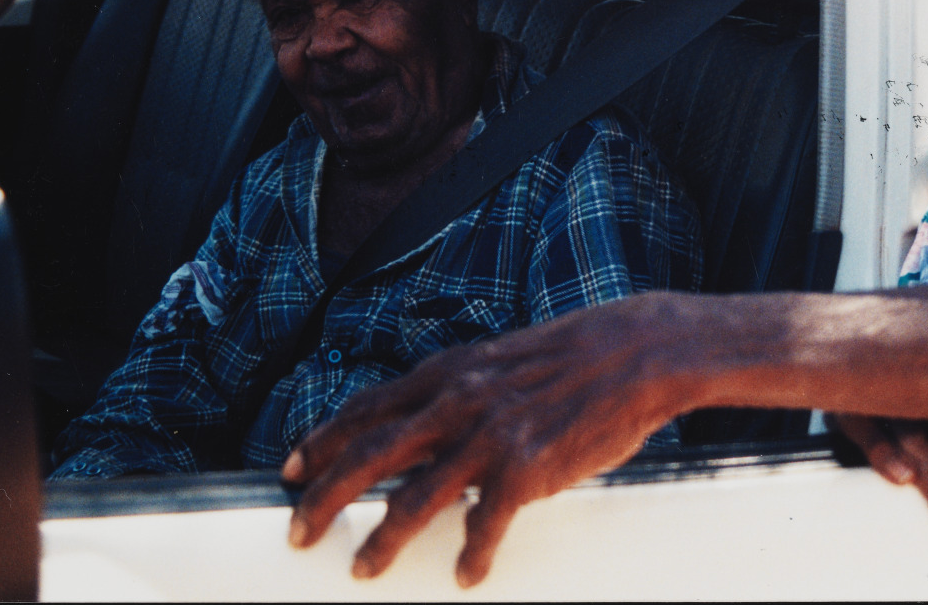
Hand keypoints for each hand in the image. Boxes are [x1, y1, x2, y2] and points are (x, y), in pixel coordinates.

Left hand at [281, 297, 678, 586]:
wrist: (637, 353)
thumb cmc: (574, 356)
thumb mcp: (500, 359)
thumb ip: (459, 388)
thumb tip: (425, 419)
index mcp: (448, 372)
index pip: (365, 409)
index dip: (319, 441)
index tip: (290, 469)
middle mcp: (457, 402)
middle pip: (368, 455)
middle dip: (322, 496)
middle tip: (297, 530)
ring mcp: (489, 436)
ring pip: (413, 498)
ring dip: (380, 540)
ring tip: (361, 568)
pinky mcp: (526, 469)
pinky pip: (484, 525)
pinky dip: (471, 555)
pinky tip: (465, 574)